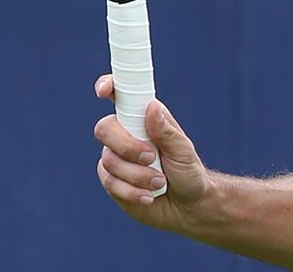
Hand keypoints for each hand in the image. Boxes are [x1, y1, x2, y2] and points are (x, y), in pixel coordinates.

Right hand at [94, 74, 213, 229]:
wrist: (187, 206)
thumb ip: (167, 131)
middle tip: (151, 157)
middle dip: (126, 146)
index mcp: (144, 119)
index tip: (104, 91)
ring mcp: (116, 158)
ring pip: (109, 160)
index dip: (108, 87)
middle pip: (104, 129)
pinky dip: (132, 191)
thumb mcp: (183, 150)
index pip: (120, 96)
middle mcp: (126, 135)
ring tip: (159, 182)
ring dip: (137, 175)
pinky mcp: (111, 181)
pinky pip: (110, 182)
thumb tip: (151, 106)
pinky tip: (149, 196)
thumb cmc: (188, 171)